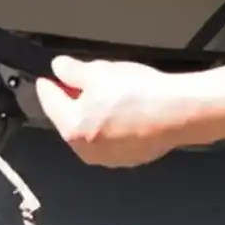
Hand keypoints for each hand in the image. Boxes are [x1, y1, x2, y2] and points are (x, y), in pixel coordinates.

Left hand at [35, 57, 222, 167]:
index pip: (50, 102)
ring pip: (91, 130)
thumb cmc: (139, 93)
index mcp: (73, 129)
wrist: (178, 111)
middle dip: (72, 99)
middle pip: (69, 119)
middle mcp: (87, 150)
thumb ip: (72, 70)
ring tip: (106, 91)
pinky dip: (111, 123)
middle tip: (79, 80)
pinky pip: (111, 138)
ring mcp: (109, 157)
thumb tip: (60, 67)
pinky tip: (123, 107)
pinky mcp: (130, 157)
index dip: (48, 86)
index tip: (46, 79)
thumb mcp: (98, 71)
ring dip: (92, 112)